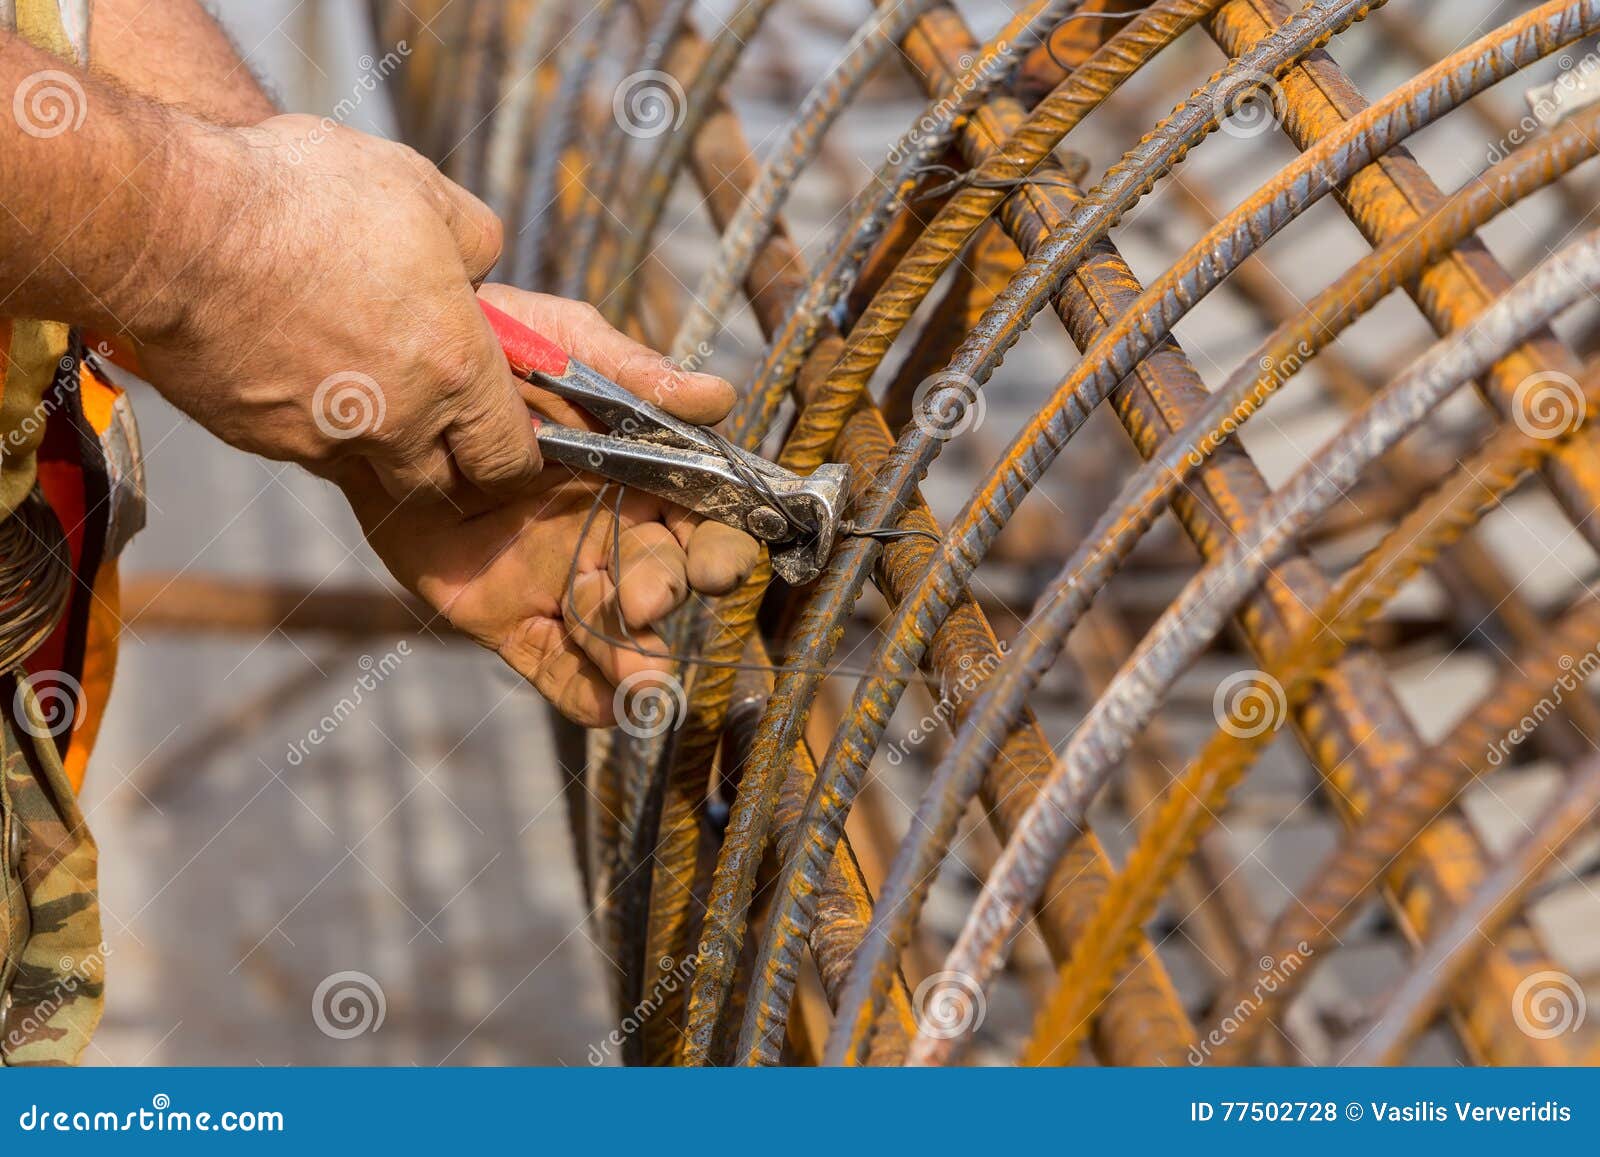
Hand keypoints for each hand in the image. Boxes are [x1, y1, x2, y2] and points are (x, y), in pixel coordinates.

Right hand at [134, 115, 537, 503]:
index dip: (515, 452)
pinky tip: (291, 366)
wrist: (175, 227)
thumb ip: (474, 238)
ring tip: (358, 381)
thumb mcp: (423, 190)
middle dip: (446, 459)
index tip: (505, 431)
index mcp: (455, 370)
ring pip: (367, 467)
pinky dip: (307, 420)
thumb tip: (481, 264)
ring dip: (375, 441)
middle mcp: (397, 422)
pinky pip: (300, 444)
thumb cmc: (308, 199)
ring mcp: (323, 438)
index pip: (510, 458)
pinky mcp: (259, 437)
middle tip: (436, 413)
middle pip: (440, 483)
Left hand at [336, 285, 760, 725]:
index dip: (723, 545)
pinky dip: (582, 692)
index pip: (707, 519)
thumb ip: (635, 375)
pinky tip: (607, 711)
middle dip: (662, 591)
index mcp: (645, 477)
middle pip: (663, 578)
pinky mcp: (502, 616)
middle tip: (645, 597)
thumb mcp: (566, 346)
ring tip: (645, 683)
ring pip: (614, 634)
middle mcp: (614, 535)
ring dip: (635, 661)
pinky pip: (550, 664)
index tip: (717, 563)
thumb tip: (718, 396)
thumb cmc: (493, 352)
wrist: (385, 387)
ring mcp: (561, 581)